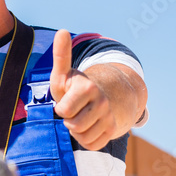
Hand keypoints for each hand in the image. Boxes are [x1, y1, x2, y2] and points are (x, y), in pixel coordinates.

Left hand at [49, 29, 116, 149]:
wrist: (102, 97)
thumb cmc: (74, 87)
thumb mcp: (64, 73)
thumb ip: (61, 55)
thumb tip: (62, 31)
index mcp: (88, 87)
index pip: (63, 111)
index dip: (61, 108)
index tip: (66, 99)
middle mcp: (102, 102)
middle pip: (73, 126)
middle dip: (68, 120)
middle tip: (73, 109)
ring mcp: (110, 117)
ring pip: (82, 136)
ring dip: (76, 130)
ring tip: (80, 116)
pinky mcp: (114, 130)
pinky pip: (92, 144)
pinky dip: (86, 139)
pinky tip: (89, 126)